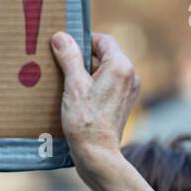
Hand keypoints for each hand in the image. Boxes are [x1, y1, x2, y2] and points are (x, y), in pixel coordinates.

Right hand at [50, 31, 154, 190]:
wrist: (97, 155)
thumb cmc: (85, 120)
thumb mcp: (74, 85)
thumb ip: (69, 57)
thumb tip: (61, 36)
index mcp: (121, 66)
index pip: (102, 40)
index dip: (82, 40)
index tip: (64, 47)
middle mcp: (130, 76)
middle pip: (104, 55)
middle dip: (82, 58)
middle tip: (61, 64)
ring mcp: (128, 91)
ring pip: (105, 72)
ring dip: (86, 73)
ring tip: (65, 82)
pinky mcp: (123, 104)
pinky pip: (107, 86)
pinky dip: (92, 86)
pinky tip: (75, 96)